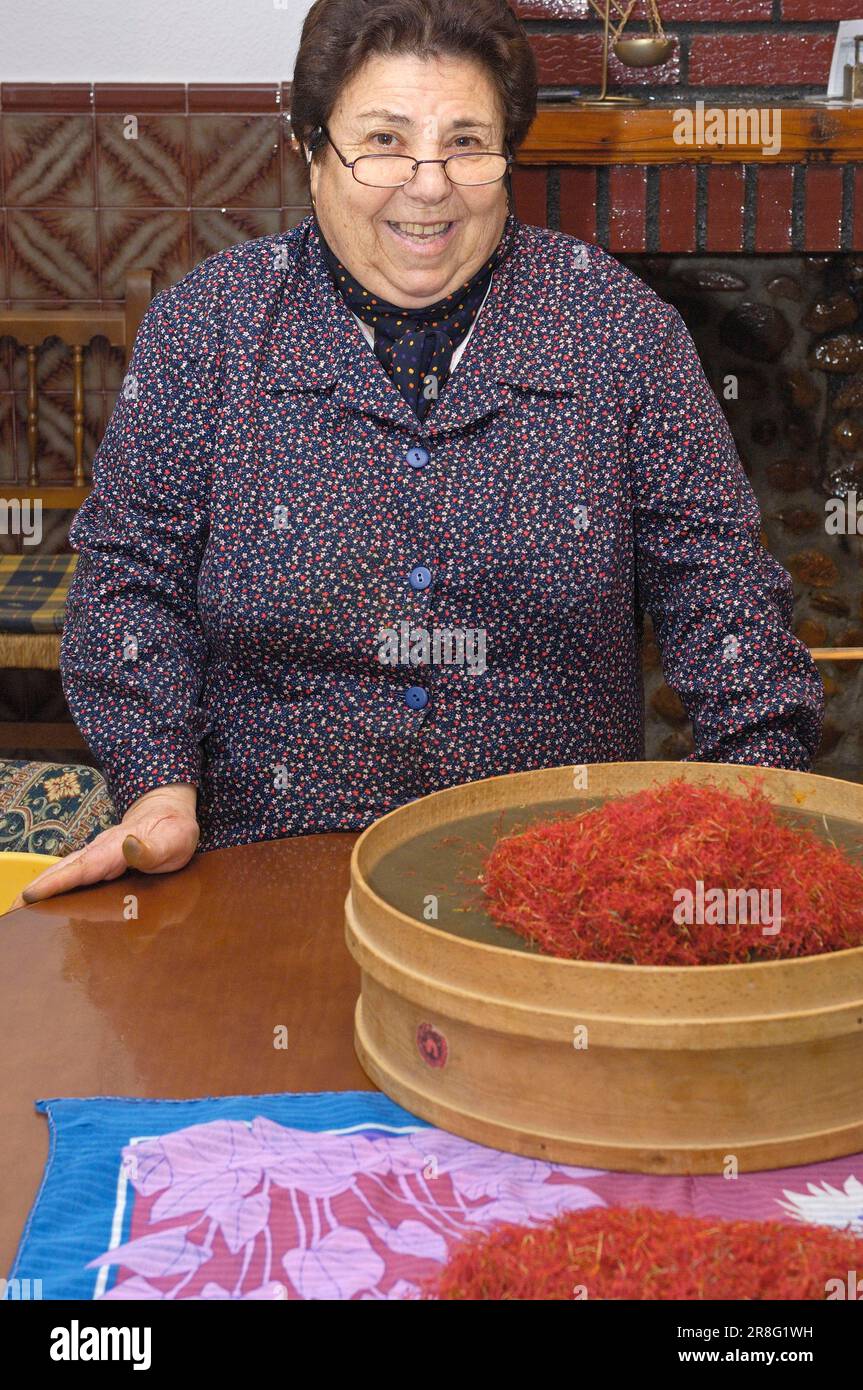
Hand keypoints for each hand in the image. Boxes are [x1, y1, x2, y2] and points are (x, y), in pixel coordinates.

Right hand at [6, 783, 199, 910]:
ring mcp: (99, 854)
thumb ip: (151, 850)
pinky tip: (44, 893)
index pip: (84, 868)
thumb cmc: (173, 832)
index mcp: (117, 848)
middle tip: (15, 904)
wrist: (169, 812)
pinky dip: (55, 881)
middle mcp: (102, 850)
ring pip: (67, 869)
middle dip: (41, 885)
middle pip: (67, 869)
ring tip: (21, 901)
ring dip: (44, 884)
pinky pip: (74, 871)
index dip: (59, 882)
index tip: (34, 894)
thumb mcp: (174, 841)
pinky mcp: (100, 861)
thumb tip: (129, 847)